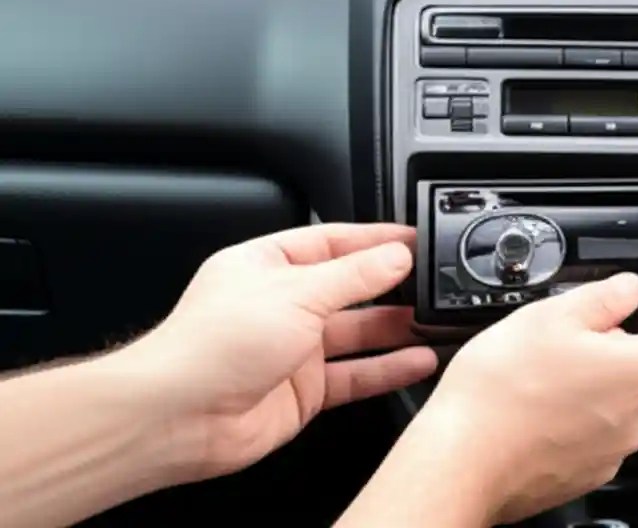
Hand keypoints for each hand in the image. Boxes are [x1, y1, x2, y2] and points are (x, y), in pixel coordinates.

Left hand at [120, 223, 437, 480]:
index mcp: (266, 265)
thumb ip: (354, 276)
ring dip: (396, 329)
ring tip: (437, 322)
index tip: (416, 240)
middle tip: (435, 283)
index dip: (376, 240)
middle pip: (349, 288)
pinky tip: (417, 361)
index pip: (333, 242)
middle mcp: (280, 304)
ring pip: (358, 334)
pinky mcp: (304, 391)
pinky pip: (356, 375)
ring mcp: (292, 349)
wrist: (178, 418)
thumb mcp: (295, 293)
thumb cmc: (211, 346)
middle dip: (391, 286)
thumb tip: (396, 255)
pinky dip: (388, 369)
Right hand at [340, 273, 637, 526]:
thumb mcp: (551, 316)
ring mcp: (610, 452)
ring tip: (536, 378)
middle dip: (613, 351)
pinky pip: (587, 435)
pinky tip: (530, 410)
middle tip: (564, 340)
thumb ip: (603, 297)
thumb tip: (630, 289)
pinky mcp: (582, 475)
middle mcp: (635, 418)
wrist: (460, 463)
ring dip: (587, 386)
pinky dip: (567, 420)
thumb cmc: (501, 392)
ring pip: (612, 403)